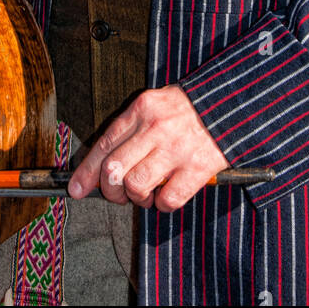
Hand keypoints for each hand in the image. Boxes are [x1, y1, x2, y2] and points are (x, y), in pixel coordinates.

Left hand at [68, 86, 228, 211]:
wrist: (231, 102)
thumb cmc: (189, 108)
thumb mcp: (156, 103)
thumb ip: (132, 128)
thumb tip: (105, 163)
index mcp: (142, 108)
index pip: (104, 143)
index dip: (86, 171)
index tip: (77, 188)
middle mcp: (155, 128)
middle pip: (114, 169)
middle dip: (110, 190)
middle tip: (118, 194)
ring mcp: (177, 149)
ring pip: (136, 186)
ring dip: (137, 198)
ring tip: (147, 193)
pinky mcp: (198, 168)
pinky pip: (168, 199)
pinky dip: (162, 204)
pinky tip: (167, 195)